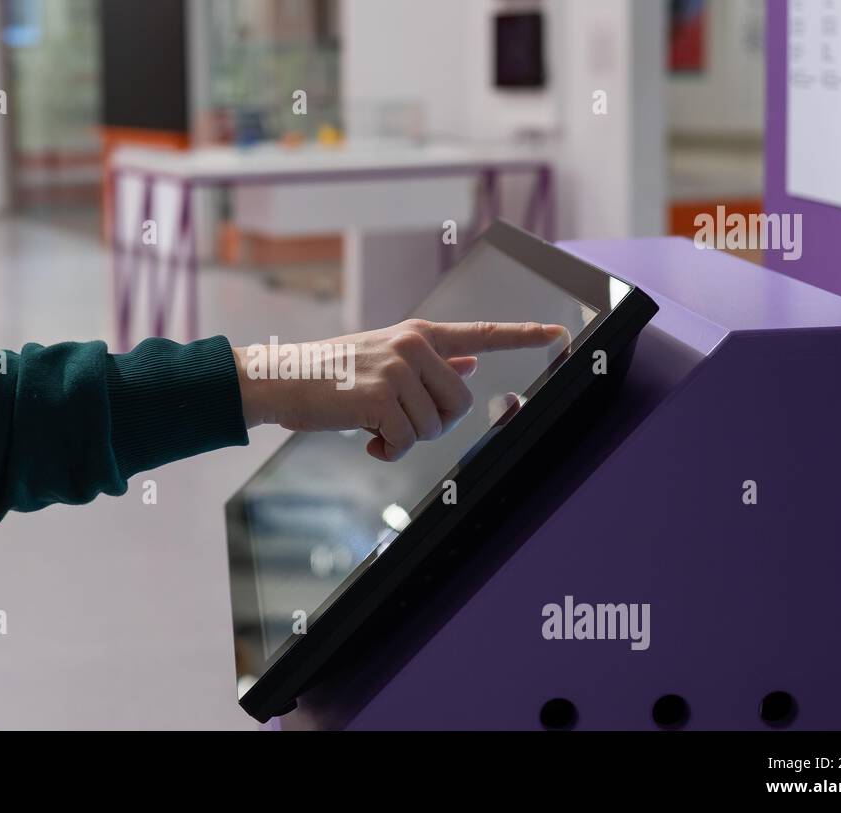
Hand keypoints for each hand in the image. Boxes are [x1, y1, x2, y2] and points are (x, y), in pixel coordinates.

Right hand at [233, 319, 565, 461]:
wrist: (283, 379)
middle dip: (434, 424)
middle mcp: (413, 346)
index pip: (481, 334)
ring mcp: (398, 370)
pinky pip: (407, 441)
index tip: (558, 334)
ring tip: (374, 425)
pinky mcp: (381, 397)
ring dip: (405, 438)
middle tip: (398, 422)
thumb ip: (431, 362)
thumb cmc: (331, 374)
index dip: (523, 336)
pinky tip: (367, 439)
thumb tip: (470, 365)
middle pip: (459, 404)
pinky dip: (389, 450)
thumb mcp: (384, 357)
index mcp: (418, 335)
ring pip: (434, 426)